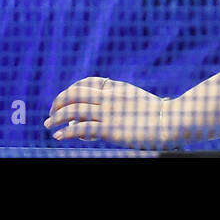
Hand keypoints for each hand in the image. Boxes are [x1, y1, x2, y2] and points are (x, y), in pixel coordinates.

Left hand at [45, 76, 172, 148]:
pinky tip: (59, 136)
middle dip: (59, 102)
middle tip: (50, 113)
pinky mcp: (110, 128)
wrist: (171, 121)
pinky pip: (81, 128)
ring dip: (57, 117)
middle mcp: (109, 97)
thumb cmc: (157, 114)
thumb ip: (119, 101)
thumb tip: (106, 106)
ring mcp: (108, 112)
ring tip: (48, 126)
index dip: (71, 90)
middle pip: (75, 94)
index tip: (63, 100)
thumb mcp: (135, 100)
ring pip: (74, 110)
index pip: (86, 82)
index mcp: (116, 88)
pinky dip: (66, 132)